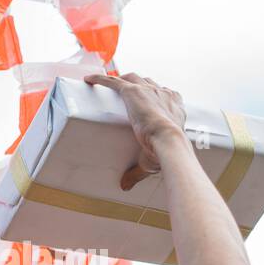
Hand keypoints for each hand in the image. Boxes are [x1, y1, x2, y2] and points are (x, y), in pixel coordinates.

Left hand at [85, 73, 186, 190]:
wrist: (169, 141)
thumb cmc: (166, 153)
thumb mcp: (152, 162)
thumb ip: (137, 172)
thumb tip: (125, 186)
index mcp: (175, 107)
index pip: (165, 94)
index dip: (155, 95)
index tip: (149, 98)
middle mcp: (163, 94)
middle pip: (148, 82)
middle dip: (138, 83)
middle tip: (126, 90)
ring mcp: (148, 90)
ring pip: (132, 78)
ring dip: (121, 79)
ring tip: (109, 82)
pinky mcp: (132, 90)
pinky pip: (113, 81)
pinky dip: (100, 79)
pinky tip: (88, 79)